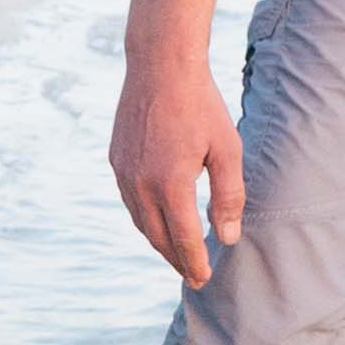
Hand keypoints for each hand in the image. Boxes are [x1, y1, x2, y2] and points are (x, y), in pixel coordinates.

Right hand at [112, 55, 242, 287]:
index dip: (195, 263)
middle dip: (176, 260)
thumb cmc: (201, 105)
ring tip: (176, 254)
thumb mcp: (227, 149)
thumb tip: (227, 238)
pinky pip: (130, 202)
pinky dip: (145, 219)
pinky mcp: (116, 162)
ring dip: (159, 242)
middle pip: (158, 238)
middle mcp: (141, 186)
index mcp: (171, 185)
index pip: (184, 239)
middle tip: (192, 275)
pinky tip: (157, 220)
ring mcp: (124, 175)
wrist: (159, 65)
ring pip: (140, 223)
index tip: (205, 279)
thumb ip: (228, 196)